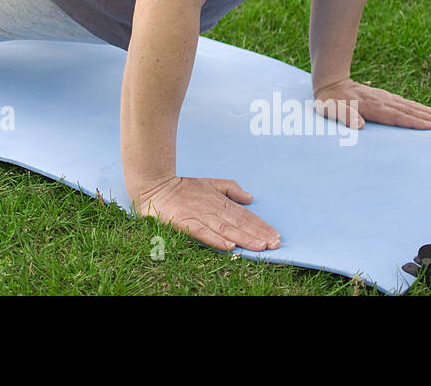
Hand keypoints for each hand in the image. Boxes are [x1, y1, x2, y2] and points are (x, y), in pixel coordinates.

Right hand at [129, 175, 281, 251]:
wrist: (155, 186)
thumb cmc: (183, 187)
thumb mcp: (210, 183)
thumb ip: (231, 189)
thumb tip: (250, 197)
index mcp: (220, 201)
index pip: (245, 215)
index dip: (261, 226)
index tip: (276, 236)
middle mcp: (213, 209)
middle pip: (239, 223)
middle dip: (258, 234)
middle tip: (275, 244)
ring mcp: (199, 216)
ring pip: (226, 229)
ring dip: (244, 239)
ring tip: (259, 247)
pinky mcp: (186, 223)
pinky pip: (203, 233)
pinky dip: (216, 240)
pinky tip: (229, 248)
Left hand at [312, 78, 430, 129]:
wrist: (330, 83)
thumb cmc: (329, 101)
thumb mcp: (331, 110)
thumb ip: (344, 116)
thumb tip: (359, 125)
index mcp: (372, 107)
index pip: (397, 116)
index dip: (414, 122)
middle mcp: (382, 101)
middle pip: (409, 111)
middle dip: (428, 117)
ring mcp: (384, 98)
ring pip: (409, 106)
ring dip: (427, 112)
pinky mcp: (384, 97)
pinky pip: (405, 103)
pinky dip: (418, 107)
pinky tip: (427, 110)